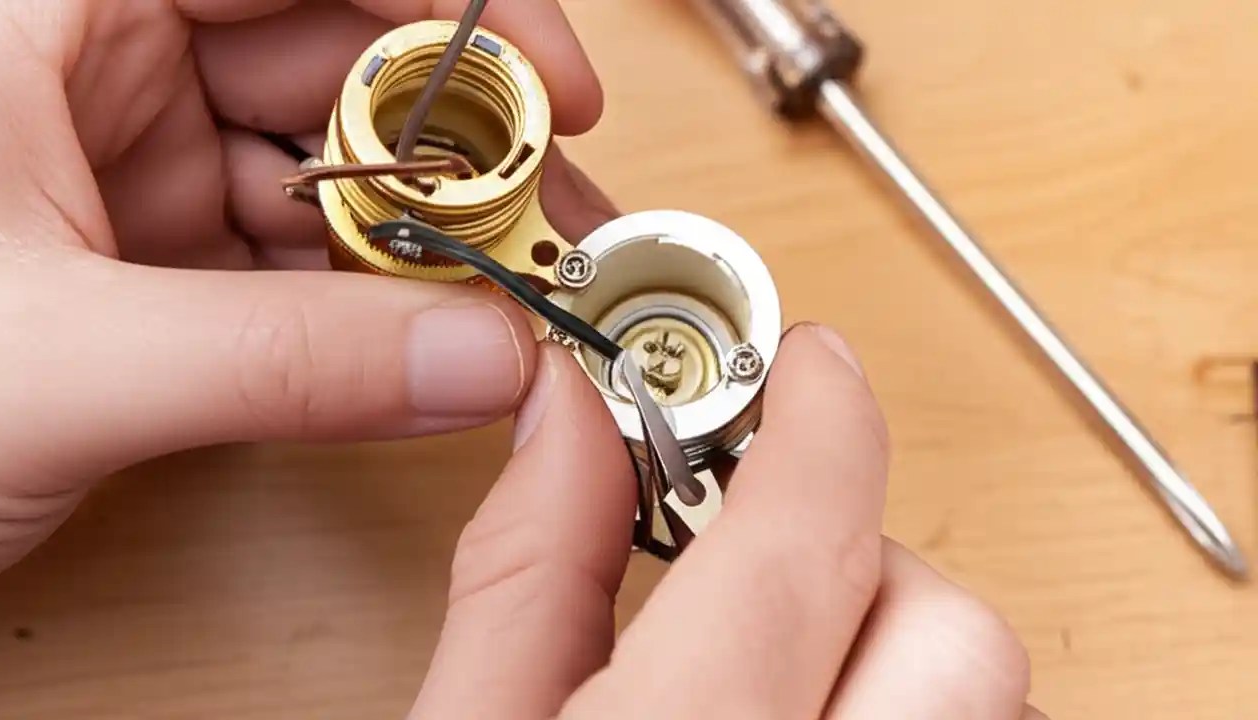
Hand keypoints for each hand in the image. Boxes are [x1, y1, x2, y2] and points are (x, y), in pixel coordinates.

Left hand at [0, 0, 615, 582]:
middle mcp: (94, 74)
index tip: (554, 78)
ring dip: (426, 242)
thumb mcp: (54, 363)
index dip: (447, 4)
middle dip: (456, 146)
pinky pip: (292, 270)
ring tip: (516, 293)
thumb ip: (283, 362)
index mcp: (50, 15)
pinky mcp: (146, 270)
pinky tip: (430, 344)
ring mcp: (126, 175)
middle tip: (550, 219)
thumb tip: (480, 359)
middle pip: (331, 68)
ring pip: (322, 180)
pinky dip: (367, 310)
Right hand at [409, 326, 1044, 719]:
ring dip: (896, 639)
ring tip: (780, 657)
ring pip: (983, 698)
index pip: (812, 537)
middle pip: (957, 633)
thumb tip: (569, 414)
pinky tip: (811, 711)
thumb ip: (527, 569)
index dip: (822, 417)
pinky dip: (910, 707)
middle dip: (867, 560)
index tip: (805, 360)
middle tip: (761, 561)